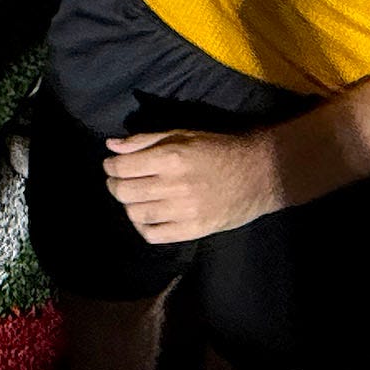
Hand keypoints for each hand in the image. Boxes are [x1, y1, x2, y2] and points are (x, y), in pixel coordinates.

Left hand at [101, 127, 281, 242]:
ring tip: (133, 196)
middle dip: (114, 184)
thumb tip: (111, 146)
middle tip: (117, 180)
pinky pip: (153, 235)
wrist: (258, 173)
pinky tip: (146, 216)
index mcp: (172, 157)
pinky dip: (142, 226)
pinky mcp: (193, 231)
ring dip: (127, 204)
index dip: (110, 166)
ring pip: (136, 213)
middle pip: (125, 191)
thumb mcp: (182, 134)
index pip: (123, 166)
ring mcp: (184, 211)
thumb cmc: (217, 148)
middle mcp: (175, 185)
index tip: (111, 165)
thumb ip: (144, 140)